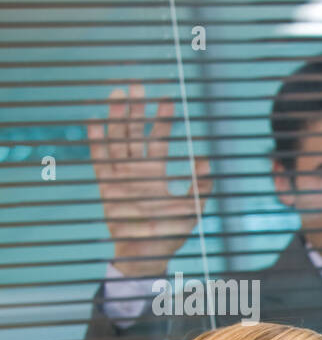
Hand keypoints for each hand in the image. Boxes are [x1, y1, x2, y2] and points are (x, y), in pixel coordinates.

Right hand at [87, 83, 211, 277]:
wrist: (147, 253)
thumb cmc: (170, 233)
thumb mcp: (191, 208)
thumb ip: (199, 186)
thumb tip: (208, 162)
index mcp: (155, 173)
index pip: (158, 140)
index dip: (161, 121)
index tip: (166, 99)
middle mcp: (136, 170)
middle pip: (134, 133)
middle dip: (136, 110)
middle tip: (138, 86)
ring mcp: (120, 176)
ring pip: (117, 141)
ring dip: (117, 118)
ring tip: (119, 96)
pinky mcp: (106, 186)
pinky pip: (100, 160)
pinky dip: (97, 142)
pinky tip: (96, 122)